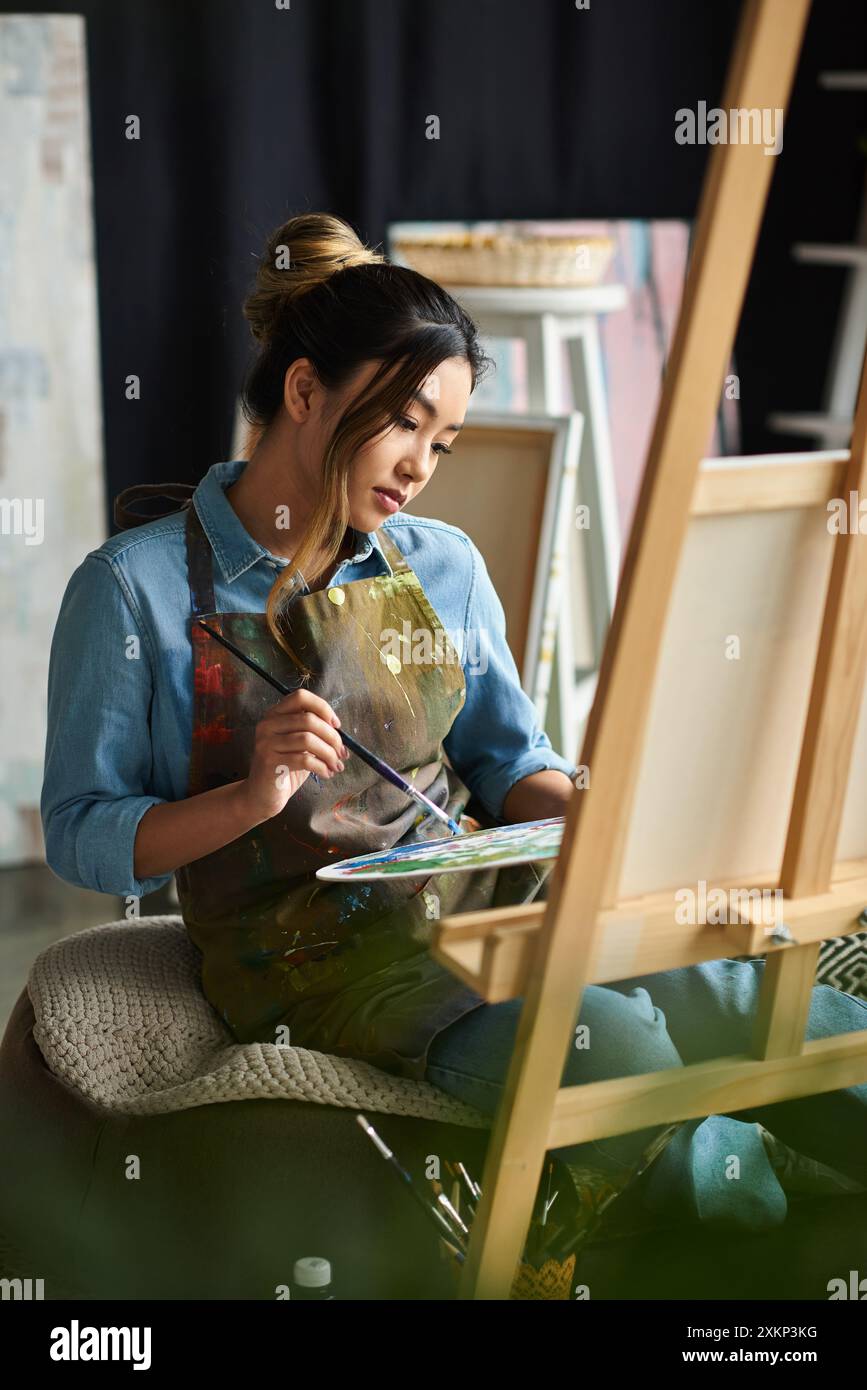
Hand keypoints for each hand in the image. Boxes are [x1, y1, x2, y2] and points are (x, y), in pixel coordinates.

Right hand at [240, 689, 348, 822]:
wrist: (262, 795)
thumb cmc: (286, 768)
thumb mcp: (300, 745)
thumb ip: (315, 733)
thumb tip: (340, 734)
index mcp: (275, 714)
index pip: (301, 697)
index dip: (323, 708)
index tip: (337, 725)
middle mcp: (267, 724)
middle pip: (308, 719)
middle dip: (332, 737)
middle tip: (341, 753)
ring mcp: (266, 743)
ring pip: (308, 739)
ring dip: (329, 754)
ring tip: (335, 766)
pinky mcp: (269, 762)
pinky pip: (304, 760)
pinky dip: (321, 767)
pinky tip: (326, 774)